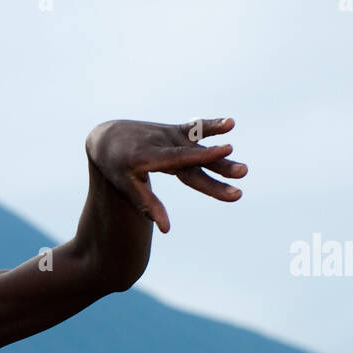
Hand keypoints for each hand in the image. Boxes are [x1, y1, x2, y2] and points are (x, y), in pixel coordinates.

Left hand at [86, 118, 246, 232]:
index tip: (224, 152)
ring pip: (199, 147)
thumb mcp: (126, 186)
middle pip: (194, 158)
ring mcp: (170, 136)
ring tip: (242, 158)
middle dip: (218, 165)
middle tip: (243, 172)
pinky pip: (195, 129)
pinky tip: (231, 123)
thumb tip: (167, 229)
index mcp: (148, 157)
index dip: (202, 156)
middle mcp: (162, 144)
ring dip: (221, 153)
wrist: (109, 138)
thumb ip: (147, 205)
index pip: (179, 158)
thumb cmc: (116, 167)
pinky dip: (212, 126)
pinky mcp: (175, 132)